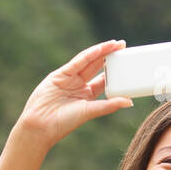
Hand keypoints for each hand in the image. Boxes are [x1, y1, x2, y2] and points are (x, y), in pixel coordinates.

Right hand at [18, 40, 133, 147]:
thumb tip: (130, 102)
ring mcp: (69, 78)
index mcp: (87, 95)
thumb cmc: (65, 122)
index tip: (127, 62)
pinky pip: (76, 62)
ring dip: (101, 52)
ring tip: (115, 44)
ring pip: (88, 62)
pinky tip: (99, 49)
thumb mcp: (90, 111)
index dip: (115, 70)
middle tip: (123, 45)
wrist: (41, 125)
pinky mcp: (60, 75)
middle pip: (97, 67)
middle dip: (109, 56)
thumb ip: (109, 105)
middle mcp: (79, 85)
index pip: (104, 79)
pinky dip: (88, 55)